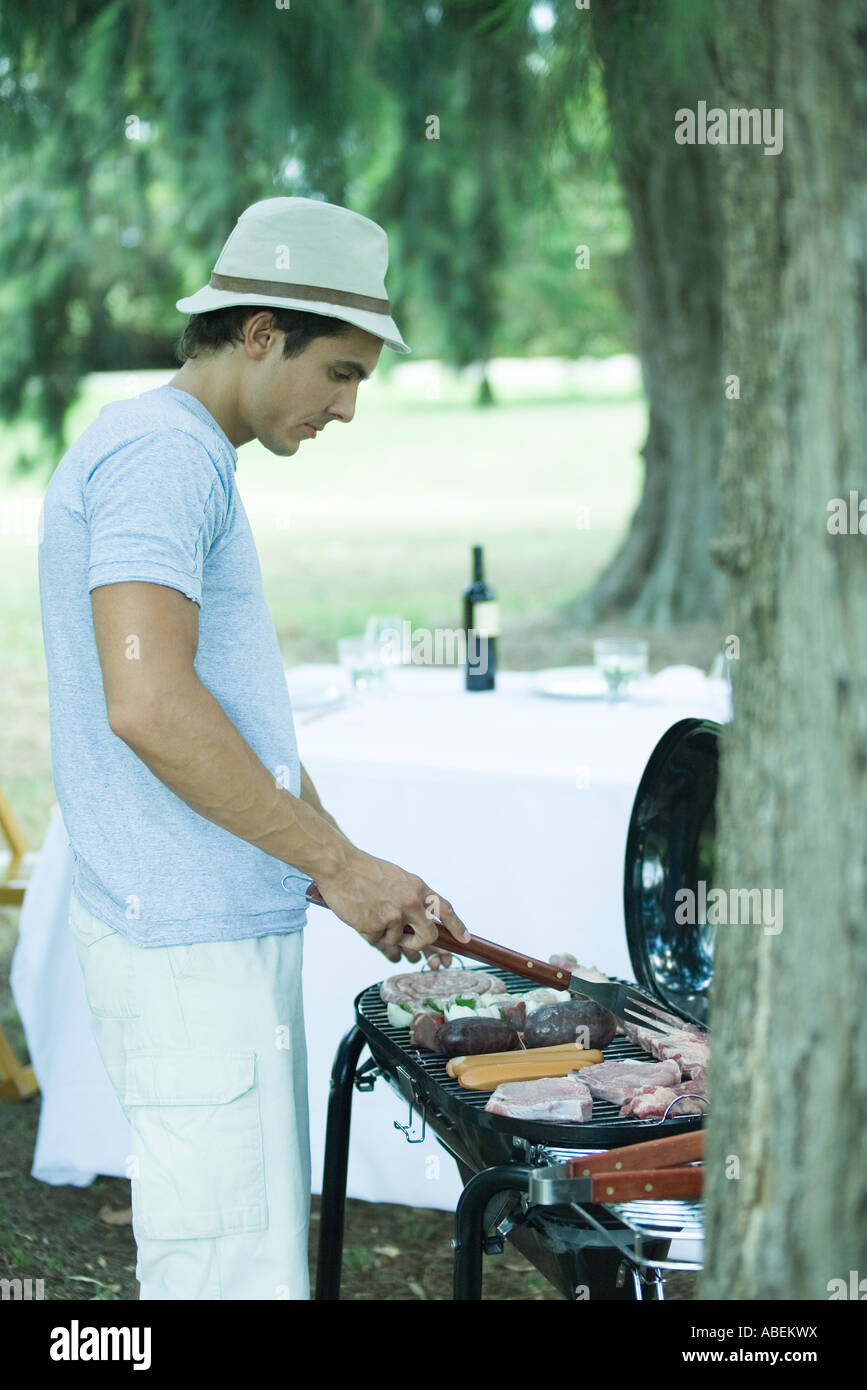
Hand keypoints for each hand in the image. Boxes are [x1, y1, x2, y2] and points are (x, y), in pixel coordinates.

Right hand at [309, 852, 469, 966]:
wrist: (341, 867)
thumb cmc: (367, 872)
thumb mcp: (399, 879)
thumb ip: (413, 899)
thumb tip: (421, 924)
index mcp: (418, 888)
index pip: (444, 909)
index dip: (456, 926)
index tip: (464, 940)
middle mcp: (410, 903)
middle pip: (428, 937)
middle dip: (422, 946)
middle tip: (413, 948)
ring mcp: (392, 917)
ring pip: (399, 943)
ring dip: (389, 939)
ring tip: (376, 923)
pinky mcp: (374, 927)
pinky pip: (381, 945)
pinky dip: (377, 941)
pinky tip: (368, 928)